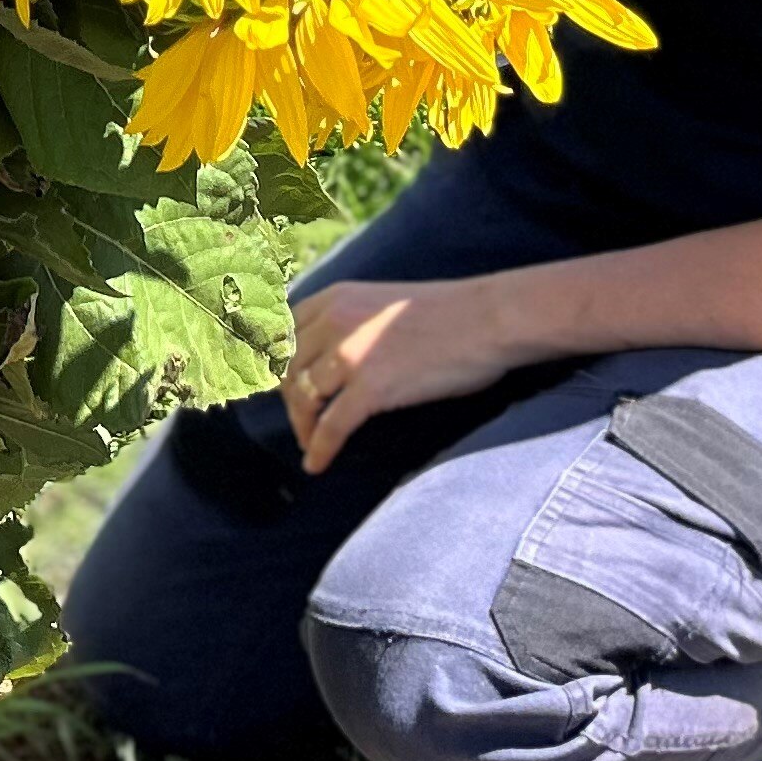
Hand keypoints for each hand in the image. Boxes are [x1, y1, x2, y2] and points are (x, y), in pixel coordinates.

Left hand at [283, 274, 536, 474]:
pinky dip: (320, 448)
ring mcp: (351, 354)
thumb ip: (348, 320)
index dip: (274, 363)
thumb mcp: (380, 302)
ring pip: (303, 399)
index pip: (281, 332)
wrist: (487, 319)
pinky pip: (331, 426)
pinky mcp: (372, 386)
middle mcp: (334, 321)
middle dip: (289, 400)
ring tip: (311, 444)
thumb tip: (325, 354)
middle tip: (301, 421)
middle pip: (287, 369)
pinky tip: (318, 464)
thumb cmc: (445, 313)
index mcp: (335, 297)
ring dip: (303, 427)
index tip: (275, 386)